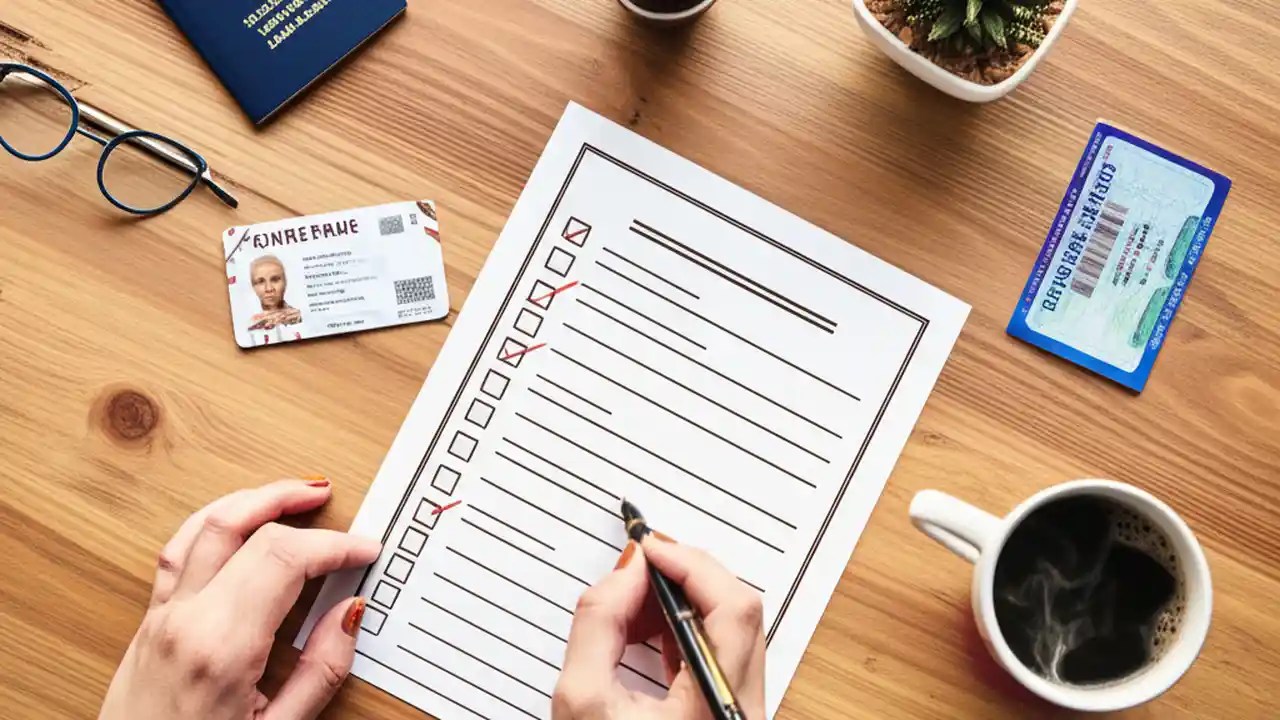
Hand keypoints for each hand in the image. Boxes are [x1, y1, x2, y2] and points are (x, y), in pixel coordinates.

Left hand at [98, 479, 381, 719]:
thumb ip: (322, 672)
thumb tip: (349, 616)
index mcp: (222, 647)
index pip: (285, 559)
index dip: (334, 545)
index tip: (363, 550)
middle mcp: (186, 621)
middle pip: (246, 529)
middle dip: (294, 504)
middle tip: (330, 500)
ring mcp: (162, 617)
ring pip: (204, 525)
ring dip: (251, 500)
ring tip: (288, 493)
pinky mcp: (150, 622)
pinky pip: (178, 549)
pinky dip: (212, 521)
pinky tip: (236, 519)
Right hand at [553, 534, 765, 719]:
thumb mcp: (582, 701)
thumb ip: (599, 624)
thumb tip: (625, 572)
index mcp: (716, 706)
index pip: (731, 608)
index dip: (690, 564)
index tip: (649, 548)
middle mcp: (741, 707)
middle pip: (737, 611)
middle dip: (684, 577)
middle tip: (638, 568)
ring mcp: (739, 707)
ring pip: (728, 626)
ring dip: (681, 602)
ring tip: (631, 604)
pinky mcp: (726, 707)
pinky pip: (717, 649)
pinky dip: (682, 628)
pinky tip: (646, 630)